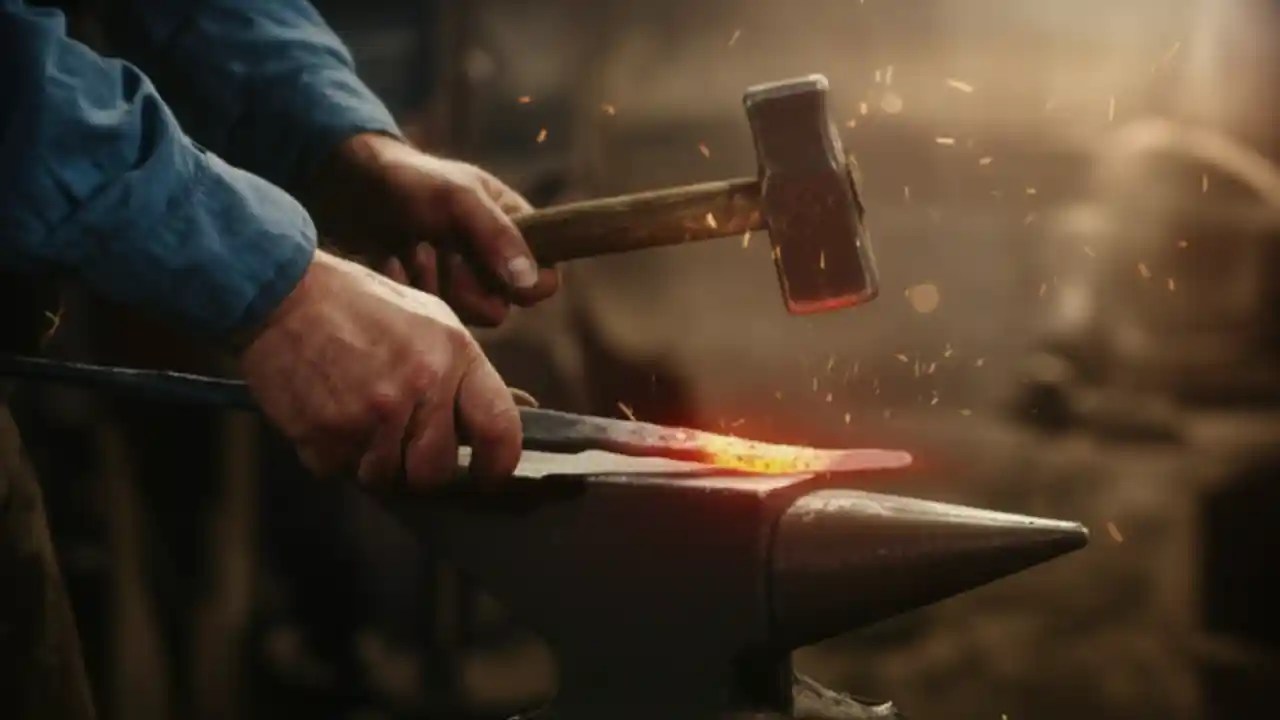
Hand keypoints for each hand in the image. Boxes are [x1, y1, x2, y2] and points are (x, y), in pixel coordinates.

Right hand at [238, 251, 520, 488]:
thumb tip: (520, 409)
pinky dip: (336, 453)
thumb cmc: (360, 305)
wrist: (282, 293)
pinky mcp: (326, 435)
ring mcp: (370, 415)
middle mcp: (418, 387)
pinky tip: (329, 413)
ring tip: (359, 417)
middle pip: (436, 471)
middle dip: (422, 468)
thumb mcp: (430, 320)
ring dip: (374, 461)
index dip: (498, 465)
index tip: (487, 476)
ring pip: (387, 477)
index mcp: (453, 355)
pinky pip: (341, 470)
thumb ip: (468, 373)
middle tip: (404, 446)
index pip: (499, 429)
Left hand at [308, 133, 558, 325]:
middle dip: (465, 285)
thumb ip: (497, 235)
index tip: (492, 268)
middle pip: (503, 305)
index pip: (547, 277)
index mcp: (515, 229)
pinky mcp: (429, 295)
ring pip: (467, 315)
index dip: (526, 284)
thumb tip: (530, 280)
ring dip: (434, 285)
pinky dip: (410, 289)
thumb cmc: (410, 181)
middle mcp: (492, 259)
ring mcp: (460, 280)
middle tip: (439, 251)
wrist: (348, 187)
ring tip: (411, 250)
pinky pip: (433, 316)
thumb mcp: (458, 198)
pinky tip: (392, 262)